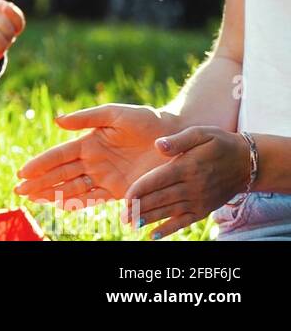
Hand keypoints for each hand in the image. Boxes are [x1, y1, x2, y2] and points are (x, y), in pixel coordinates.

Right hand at [15, 104, 180, 208]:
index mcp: (89, 142)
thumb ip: (86, 118)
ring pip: (72, 188)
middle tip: (19, 191)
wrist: (176, 138)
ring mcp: (105, 177)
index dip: (40, 164)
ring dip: (52, 194)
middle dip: (39, 183)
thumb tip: (57, 121)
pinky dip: (76, 203)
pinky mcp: (120, 191)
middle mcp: (94, 161)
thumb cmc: (147, 120)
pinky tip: (60, 206)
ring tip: (32, 199)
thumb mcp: (115, 114)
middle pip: (60, 175)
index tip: (22, 172)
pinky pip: (93, 199)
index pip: (58, 156)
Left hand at [124, 126, 250, 238]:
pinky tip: (152, 235)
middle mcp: (192, 186)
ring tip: (130, 224)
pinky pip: (184, 222)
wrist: (247, 163)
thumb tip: (157, 145)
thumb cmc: (218, 143)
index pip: (157, 180)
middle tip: (122, 216)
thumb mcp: (200, 133)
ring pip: (168, 211)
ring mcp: (199, 200)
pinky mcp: (204, 209)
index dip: (139, 190)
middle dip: (139, 208)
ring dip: (148, 219)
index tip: (125, 199)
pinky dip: (168, 229)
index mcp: (187, 166)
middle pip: (160, 199)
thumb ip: (177, 139)